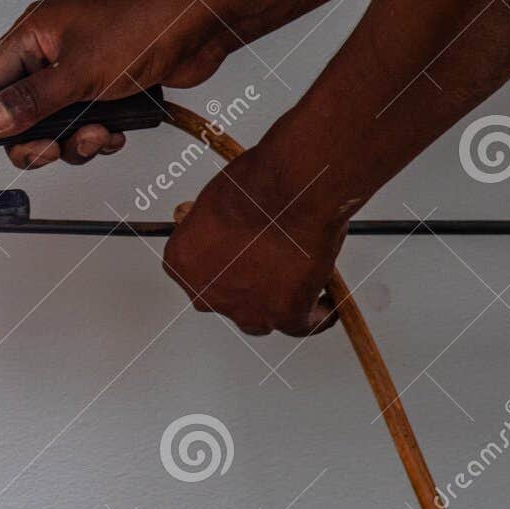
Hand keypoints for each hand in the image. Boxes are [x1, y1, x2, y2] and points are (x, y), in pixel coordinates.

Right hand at [0, 0, 230, 168]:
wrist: (202, 26)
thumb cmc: (145, 26)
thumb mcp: (79, 73)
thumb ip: (30, 101)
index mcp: (32, 35)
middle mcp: (49, 53)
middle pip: (18, 113)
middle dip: (39, 139)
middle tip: (54, 148)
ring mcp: (76, 72)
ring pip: (53, 126)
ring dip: (75, 140)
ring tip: (99, 133)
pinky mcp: (102, 88)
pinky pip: (83, 125)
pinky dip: (98, 135)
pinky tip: (117, 129)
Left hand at [162, 146, 345, 336]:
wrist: (289, 188)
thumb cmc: (254, 184)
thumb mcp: (216, 200)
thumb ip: (217, 225)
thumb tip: (231, 230)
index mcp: (182, 261)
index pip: (199, 272)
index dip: (223, 265)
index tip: (238, 258)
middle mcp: (205, 292)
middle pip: (226, 298)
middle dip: (246, 287)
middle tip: (271, 268)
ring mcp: (244, 309)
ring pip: (260, 318)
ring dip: (275, 306)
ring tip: (298, 287)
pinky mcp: (284, 315)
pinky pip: (303, 324)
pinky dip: (317, 316)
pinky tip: (327, 304)